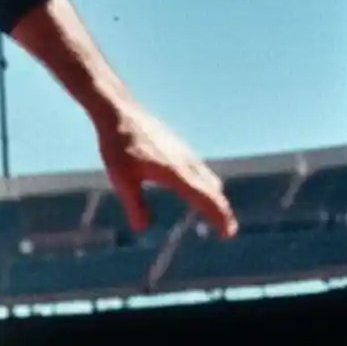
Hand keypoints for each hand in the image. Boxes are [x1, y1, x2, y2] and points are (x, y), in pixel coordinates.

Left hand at [97, 104, 237, 237]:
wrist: (119, 112)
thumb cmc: (118, 145)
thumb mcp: (122, 179)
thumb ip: (135, 205)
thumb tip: (142, 229)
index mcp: (175, 172)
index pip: (204, 198)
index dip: (218, 217)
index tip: (227, 233)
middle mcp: (186, 162)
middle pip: (212, 190)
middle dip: (221, 210)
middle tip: (228, 231)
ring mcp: (184, 153)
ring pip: (208, 178)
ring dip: (215, 197)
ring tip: (217, 212)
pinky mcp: (179, 147)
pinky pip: (200, 169)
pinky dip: (206, 184)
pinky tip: (199, 187)